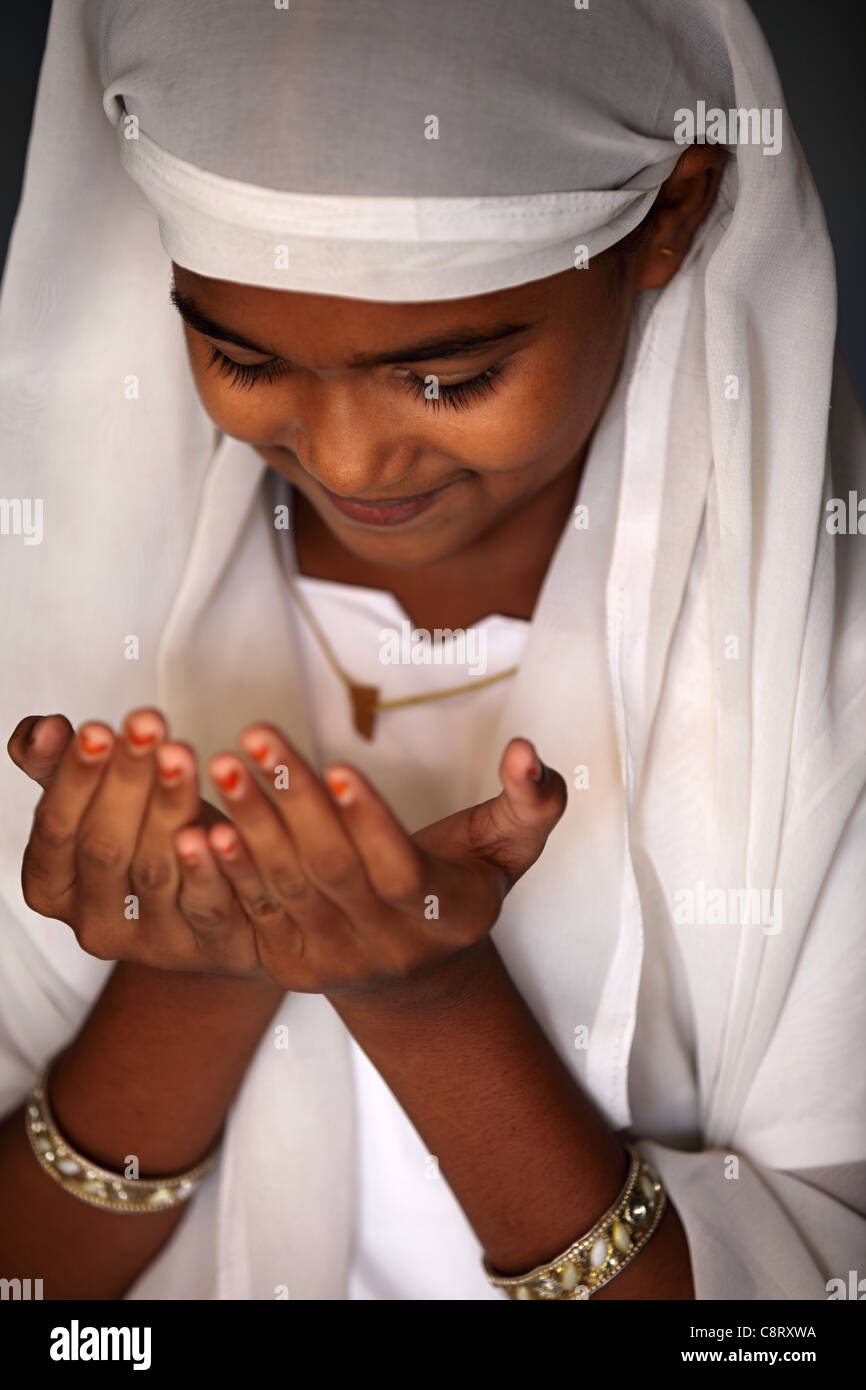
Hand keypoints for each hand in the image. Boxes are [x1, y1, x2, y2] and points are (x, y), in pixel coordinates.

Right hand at [7, 710, 264, 976]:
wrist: (221, 908)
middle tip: (147, 727)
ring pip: (155, 871)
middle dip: (126, 780)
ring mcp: (149, 942)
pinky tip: (221, 825)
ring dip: (168, 806)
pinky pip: (206, 905)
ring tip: (180, 755)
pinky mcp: (204, 949)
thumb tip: (42, 730)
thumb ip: (62, 767)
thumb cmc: (151, 842)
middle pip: (104, 847)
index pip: (54, 829)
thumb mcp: (103, 804)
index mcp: (52, 887)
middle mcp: (93, 923)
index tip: (96, 729)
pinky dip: (211, 864)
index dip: (74, 778)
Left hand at [197, 723, 566, 996]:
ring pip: (285, 889)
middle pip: (333, 872)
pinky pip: (251, 913)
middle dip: (292, 802)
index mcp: (449, 917)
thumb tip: (527, 752)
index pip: (402, 872)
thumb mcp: (507, 848)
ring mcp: (334, 962)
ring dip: (250, 826)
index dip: (371, 822)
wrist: (413, 972)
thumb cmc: (461, 884)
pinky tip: (200, 826)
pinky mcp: (287, 964)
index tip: (341, 765)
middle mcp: (390, 948)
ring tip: (224, 765)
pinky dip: (224, 871)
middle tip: (255, 738)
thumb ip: (530, 801)